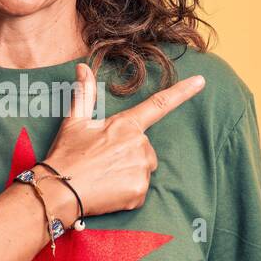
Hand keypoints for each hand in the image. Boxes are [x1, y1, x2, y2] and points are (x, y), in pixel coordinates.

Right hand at [42, 60, 205, 217]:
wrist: (58, 191)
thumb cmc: (66, 155)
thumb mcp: (74, 122)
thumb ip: (85, 94)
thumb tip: (82, 67)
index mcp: (126, 125)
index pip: (159, 104)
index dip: (182, 92)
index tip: (202, 81)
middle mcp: (139, 144)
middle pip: (145, 149)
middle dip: (130, 155)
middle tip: (103, 162)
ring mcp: (141, 169)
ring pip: (144, 169)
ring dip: (129, 173)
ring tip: (104, 177)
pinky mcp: (140, 192)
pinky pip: (139, 191)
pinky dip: (127, 193)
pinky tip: (109, 192)